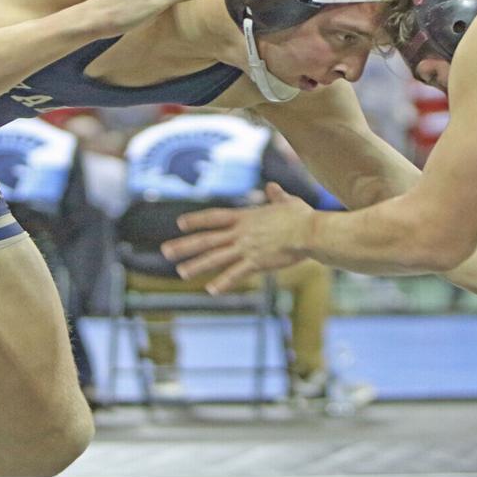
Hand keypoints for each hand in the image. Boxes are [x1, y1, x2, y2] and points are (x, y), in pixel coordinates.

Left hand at [163, 184, 314, 294]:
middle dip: (184, 245)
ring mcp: (247, 248)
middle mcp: (240, 232)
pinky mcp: (257, 263)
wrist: (310, 232)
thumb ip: (277, 195)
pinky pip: (236, 274)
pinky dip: (223, 282)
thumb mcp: (288, 202)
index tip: (180, 224)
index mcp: (245, 217)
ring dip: (196, 265)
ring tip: (181, 272)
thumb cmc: (303, 217)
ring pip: (215, 257)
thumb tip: (272, 187)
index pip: (214, 217)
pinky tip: (211, 290)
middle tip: (165, 251)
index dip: (196, 220)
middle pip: (207, 239)